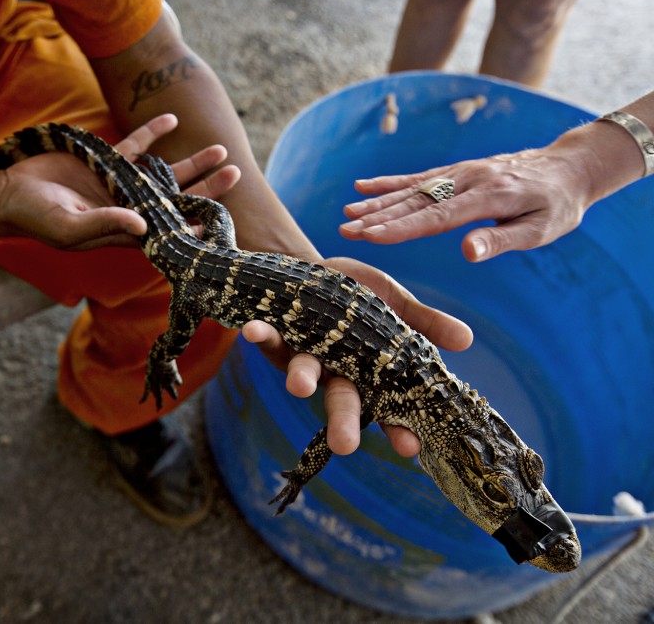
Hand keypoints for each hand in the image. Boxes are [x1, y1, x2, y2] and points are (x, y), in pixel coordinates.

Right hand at [0, 115, 239, 249]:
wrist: (9, 194)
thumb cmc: (36, 219)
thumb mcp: (69, 228)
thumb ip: (105, 225)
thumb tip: (144, 226)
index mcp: (124, 232)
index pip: (170, 232)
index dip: (195, 227)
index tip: (220, 220)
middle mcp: (129, 209)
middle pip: (178, 200)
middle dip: (207, 188)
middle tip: (235, 174)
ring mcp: (119, 185)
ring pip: (165, 173)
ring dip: (191, 163)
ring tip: (221, 150)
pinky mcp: (105, 162)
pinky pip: (136, 146)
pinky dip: (153, 133)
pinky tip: (172, 120)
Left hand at [242, 256, 472, 457]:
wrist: (310, 271)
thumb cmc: (357, 295)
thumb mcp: (395, 302)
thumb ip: (425, 321)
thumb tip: (466, 339)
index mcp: (368, 370)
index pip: (386, 406)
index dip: (397, 428)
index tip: (410, 448)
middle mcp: (334, 371)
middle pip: (342, 401)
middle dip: (343, 422)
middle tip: (346, 446)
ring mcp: (303, 356)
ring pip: (304, 373)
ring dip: (300, 379)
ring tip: (299, 387)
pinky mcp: (276, 336)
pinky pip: (267, 337)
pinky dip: (261, 335)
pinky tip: (253, 330)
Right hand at [338, 147, 590, 261]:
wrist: (570, 166)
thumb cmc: (558, 205)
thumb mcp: (540, 228)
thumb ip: (500, 240)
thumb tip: (466, 253)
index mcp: (488, 196)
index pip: (437, 217)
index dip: (401, 228)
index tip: (370, 237)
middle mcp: (468, 179)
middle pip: (416, 201)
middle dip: (378, 217)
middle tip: (346, 230)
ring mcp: (459, 172)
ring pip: (412, 188)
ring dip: (377, 201)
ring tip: (346, 213)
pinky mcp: (456, 171)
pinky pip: (417, 177)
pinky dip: (389, 182)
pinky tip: (364, 186)